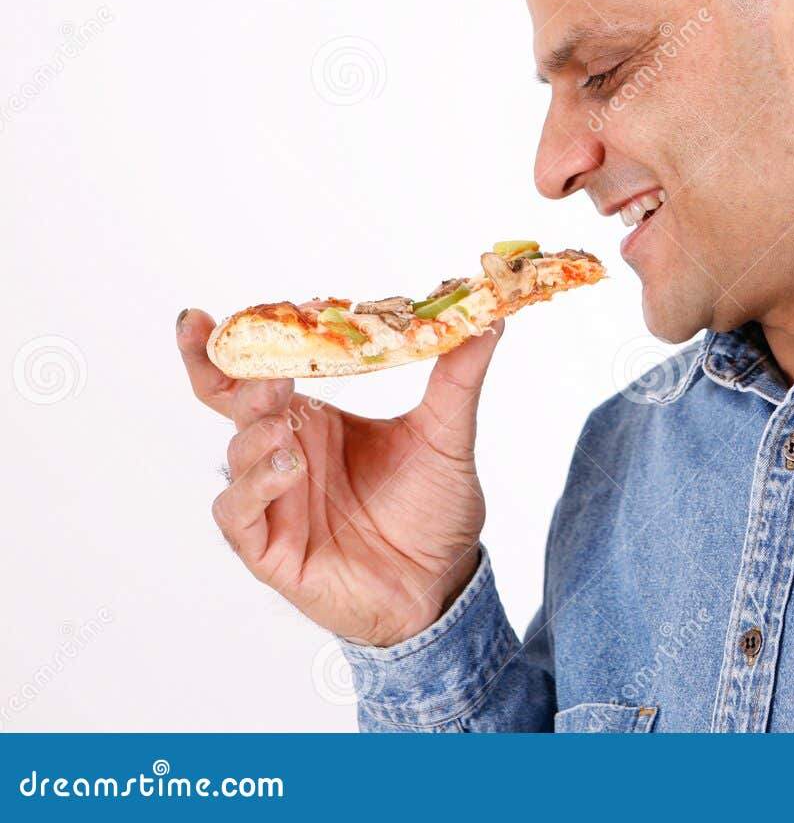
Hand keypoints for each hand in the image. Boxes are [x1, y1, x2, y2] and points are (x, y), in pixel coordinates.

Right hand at [177, 308, 504, 645]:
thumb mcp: (448, 437)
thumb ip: (458, 378)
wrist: (444, 583)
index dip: (220, 348)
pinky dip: (252, 488)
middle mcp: (285, 454)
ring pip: (237, 454)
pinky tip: (286, 469)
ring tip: (283, 420)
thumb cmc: (433, 511)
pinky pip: (237, 514)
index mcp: (314, 422)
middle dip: (245, 378)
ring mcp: (274, 502)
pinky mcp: (270, 548)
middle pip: (237, 406)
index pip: (250, 378)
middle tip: (271, 363)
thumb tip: (484, 320)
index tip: (203, 316)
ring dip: (254, 432)